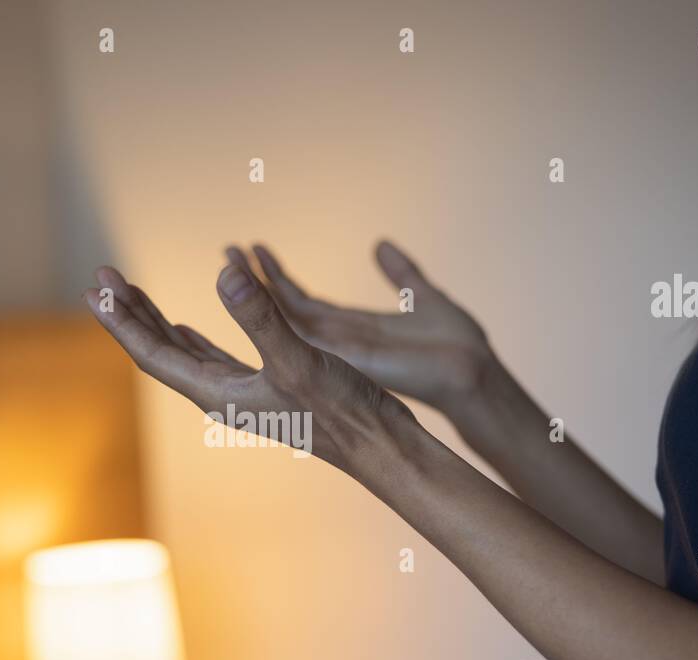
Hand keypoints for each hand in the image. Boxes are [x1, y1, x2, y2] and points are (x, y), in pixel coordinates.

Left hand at [82, 262, 413, 472]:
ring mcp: (242, 391)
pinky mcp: (265, 386)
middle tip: (102, 278)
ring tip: (131, 295)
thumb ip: (261, 318)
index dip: (121, 320)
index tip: (96, 286)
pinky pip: (213, 357)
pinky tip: (185, 326)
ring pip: (184, 352)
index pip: (153, 354)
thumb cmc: (342, 412)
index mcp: (219, 393)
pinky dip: (193, 337)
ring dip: (156, 322)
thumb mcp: (300, 359)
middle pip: (160, 352)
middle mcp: (222, 395)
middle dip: (129, 315)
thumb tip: (225, 273)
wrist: (379, 446)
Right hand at [233, 241, 493, 413]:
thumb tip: (381, 245)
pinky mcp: (336, 353)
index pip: (303, 302)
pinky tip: (251, 282)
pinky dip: (270, 301)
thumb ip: (402, 274)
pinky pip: (293, 324)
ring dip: (255, 282)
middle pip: (282, 306)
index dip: (278, 278)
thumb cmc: (457, 348)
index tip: (254, 248)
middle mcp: (336, 341)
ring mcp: (333, 349)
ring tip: (230, 252)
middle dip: (253, 278)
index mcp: (354, 329)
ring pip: (280, 312)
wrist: (469, 376)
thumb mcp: (425, 297)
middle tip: (227, 247)